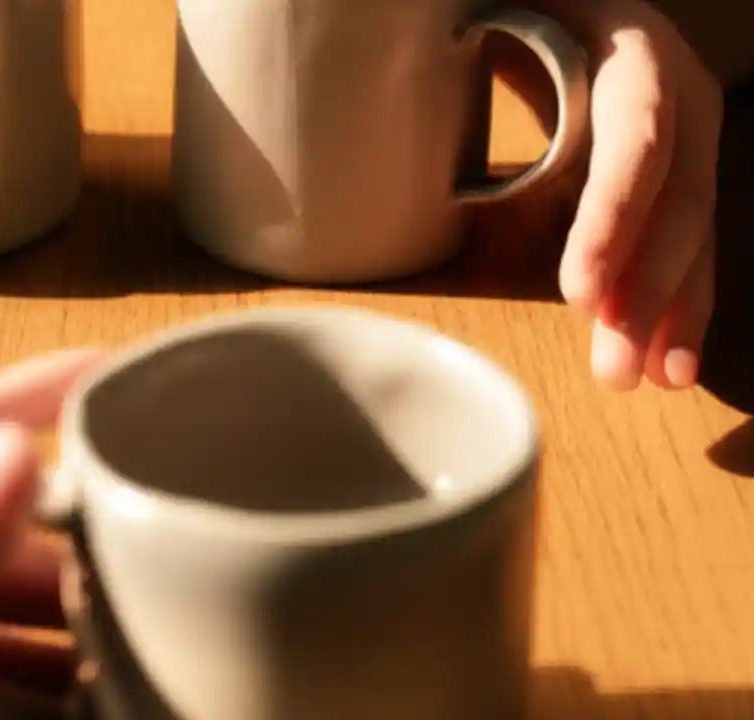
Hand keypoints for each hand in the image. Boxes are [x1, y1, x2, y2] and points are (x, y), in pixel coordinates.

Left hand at [507, 0, 722, 390]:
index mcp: (634, 52)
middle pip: (675, 200)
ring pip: (690, 232)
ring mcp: (683, 138)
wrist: (539, 5)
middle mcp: (677, 95)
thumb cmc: (501, 11)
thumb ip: (478, 44)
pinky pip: (682, 243)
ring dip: (668, 312)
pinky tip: (663, 361)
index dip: (615, 218)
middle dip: (646, 291)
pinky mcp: (670, 177)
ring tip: (645, 378)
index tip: (580, 293)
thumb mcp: (492, 16)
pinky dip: (673, 304)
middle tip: (614, 367)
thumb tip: (425, 74)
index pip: (638, 140)